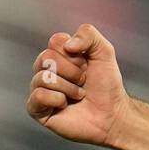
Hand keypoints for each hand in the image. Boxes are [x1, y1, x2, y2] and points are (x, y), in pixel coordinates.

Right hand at [27, 23, 131, 147]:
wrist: (112, 114)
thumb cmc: (107, 85)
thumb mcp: (104, 52)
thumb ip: (88, 34)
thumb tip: (67, 44)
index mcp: (58, 54)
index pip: (55, 41)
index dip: (75, 53)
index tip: (86, 64)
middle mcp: (46, 70)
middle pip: (46, 57)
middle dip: (73, 71)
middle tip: (84, 82)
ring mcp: (39, 89)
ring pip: (43, 77)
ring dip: (69, 87)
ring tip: (79, 95)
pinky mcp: (36, 109)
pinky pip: (38, 96)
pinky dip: (57, 99)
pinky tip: (65, 105)